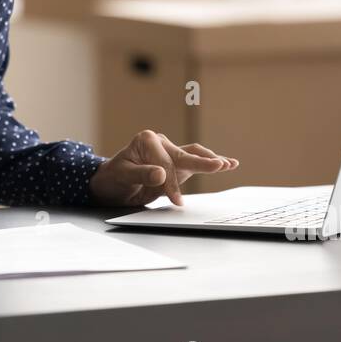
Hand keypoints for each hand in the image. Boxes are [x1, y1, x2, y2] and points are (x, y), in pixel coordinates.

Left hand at [88, 130, 238, 207]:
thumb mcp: (123, 176)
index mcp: (147, 140)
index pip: (166, 163)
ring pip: (194, 156)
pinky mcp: (176, 163)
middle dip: (202, 163)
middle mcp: (161, 142)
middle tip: (220, 166)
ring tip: (229, 164)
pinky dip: (209, 164)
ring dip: (212, 161)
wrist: (111, 184)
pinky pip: (194, 162)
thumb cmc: (114, 178)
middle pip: (184, 156)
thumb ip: (142, 174)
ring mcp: (170, 152)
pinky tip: (226, 163)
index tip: (177, 200)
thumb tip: (161, 174)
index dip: (172, 182)